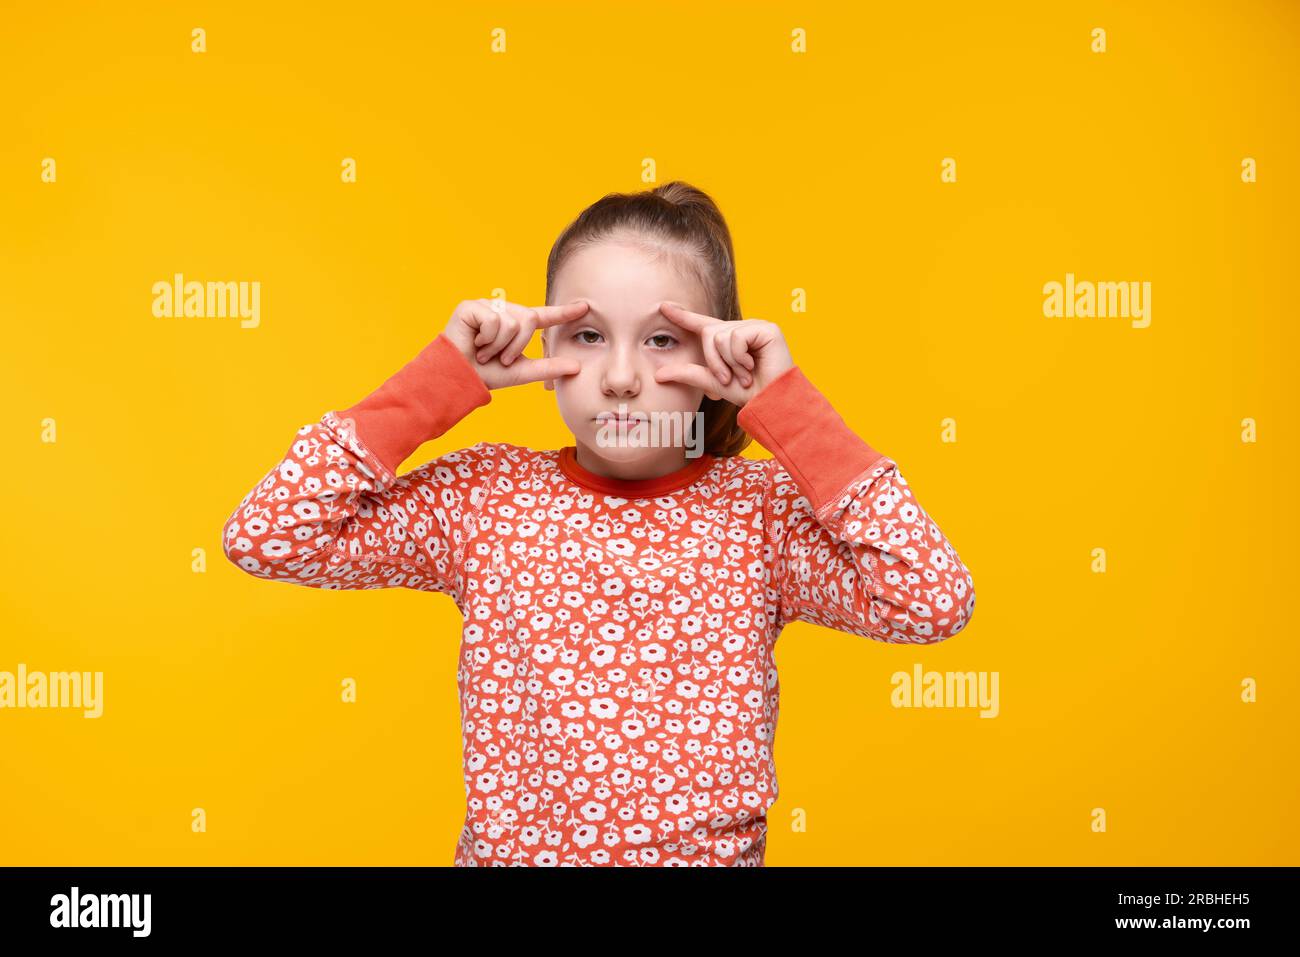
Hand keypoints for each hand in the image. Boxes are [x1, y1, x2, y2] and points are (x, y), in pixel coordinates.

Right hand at [442, 298, 588, 390]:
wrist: (458, 379)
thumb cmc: (486, 375)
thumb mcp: (523, 372)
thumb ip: (548, 368)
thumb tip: (577, 366)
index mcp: (515, 326)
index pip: (543, 316)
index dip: (563, 312)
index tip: (585, 307)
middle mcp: (502, 312)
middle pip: (528, 319)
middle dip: (517, 345)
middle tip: (500, 357)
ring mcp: (486, 307)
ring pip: (512, 321)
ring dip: (500, 345)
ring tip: (485, 352)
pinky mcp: (470, 307)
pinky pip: (494, 320)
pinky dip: (488, 338)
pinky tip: (476, 343)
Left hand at [653, 301, 793, 404]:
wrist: (770, 402)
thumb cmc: (747, 394)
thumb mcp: (712, 382)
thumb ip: (688, 374)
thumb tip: (658, 375)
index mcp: (729, 340)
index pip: (702, 325)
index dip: (682, 316)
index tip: (663, 307)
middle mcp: (742, 329)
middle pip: (709, 334)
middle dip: (715, 361)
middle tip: (730, 378)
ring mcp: (755, 326)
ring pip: (721, 337)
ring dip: (729, 363)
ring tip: (745, 375)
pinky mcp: (767, 329)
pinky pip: (736, 338)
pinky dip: (739, 358)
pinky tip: (753, 366)